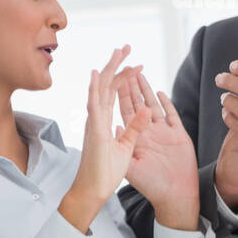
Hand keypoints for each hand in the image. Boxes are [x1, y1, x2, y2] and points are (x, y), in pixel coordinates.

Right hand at [60, 46, 149, 232]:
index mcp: (106, 122)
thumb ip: (134, 129)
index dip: (126, 79)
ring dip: (109, 70)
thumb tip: (145, 112)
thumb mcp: (127, 147)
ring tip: (118, 52)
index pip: (117, 94)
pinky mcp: (94, 131)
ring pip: (101, 90)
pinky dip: (95, 90)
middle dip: (118, 66)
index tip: (137, 65)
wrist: (93, 190)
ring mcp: (94, 123)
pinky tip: (98, 75)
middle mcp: (98, 119)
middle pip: (109, 86)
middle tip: (127, 47)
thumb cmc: (106, 173)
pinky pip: (95, 107)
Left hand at [116, 65, 198, 228]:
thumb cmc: (150, 185)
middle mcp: (146, 132)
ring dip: (144, 89)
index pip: (121, 109)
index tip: (113, 76)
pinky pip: (172, 116)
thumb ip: (125, 145)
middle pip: (135, 102)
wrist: (172, 197)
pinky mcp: (178, 136)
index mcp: (133, 137)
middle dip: (129, 83)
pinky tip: (161, 93)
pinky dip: (166, 104)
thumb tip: (116, 124)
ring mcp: (162, 133)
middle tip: (125, 65)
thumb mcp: (131, 165)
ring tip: (138, 72)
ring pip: (152, 105)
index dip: (118, 92)